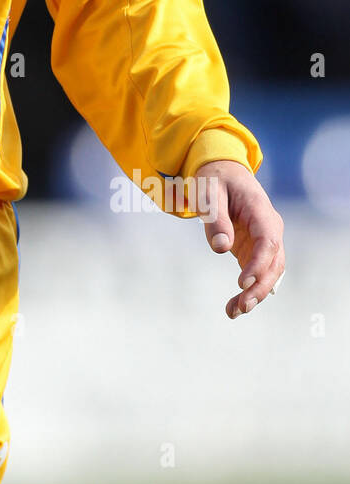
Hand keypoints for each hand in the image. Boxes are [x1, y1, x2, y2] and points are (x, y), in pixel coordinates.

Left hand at [193, 160, 285, 318]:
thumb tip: (221, 247)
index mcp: (261, 211)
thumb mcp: (209, 192)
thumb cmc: (215, 179)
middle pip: (274, 263)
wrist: (222, 172)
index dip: (259, 263)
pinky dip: (248, 290)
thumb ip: (215, 218)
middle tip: (241, 306)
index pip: (268, 241)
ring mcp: (264, 240)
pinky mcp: (253, 250)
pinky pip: (256, 274)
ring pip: (269, 273)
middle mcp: (269, 228)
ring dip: (255, 294)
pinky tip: (233, 307)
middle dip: (260, 287)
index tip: (242, 282)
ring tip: (233, 311)